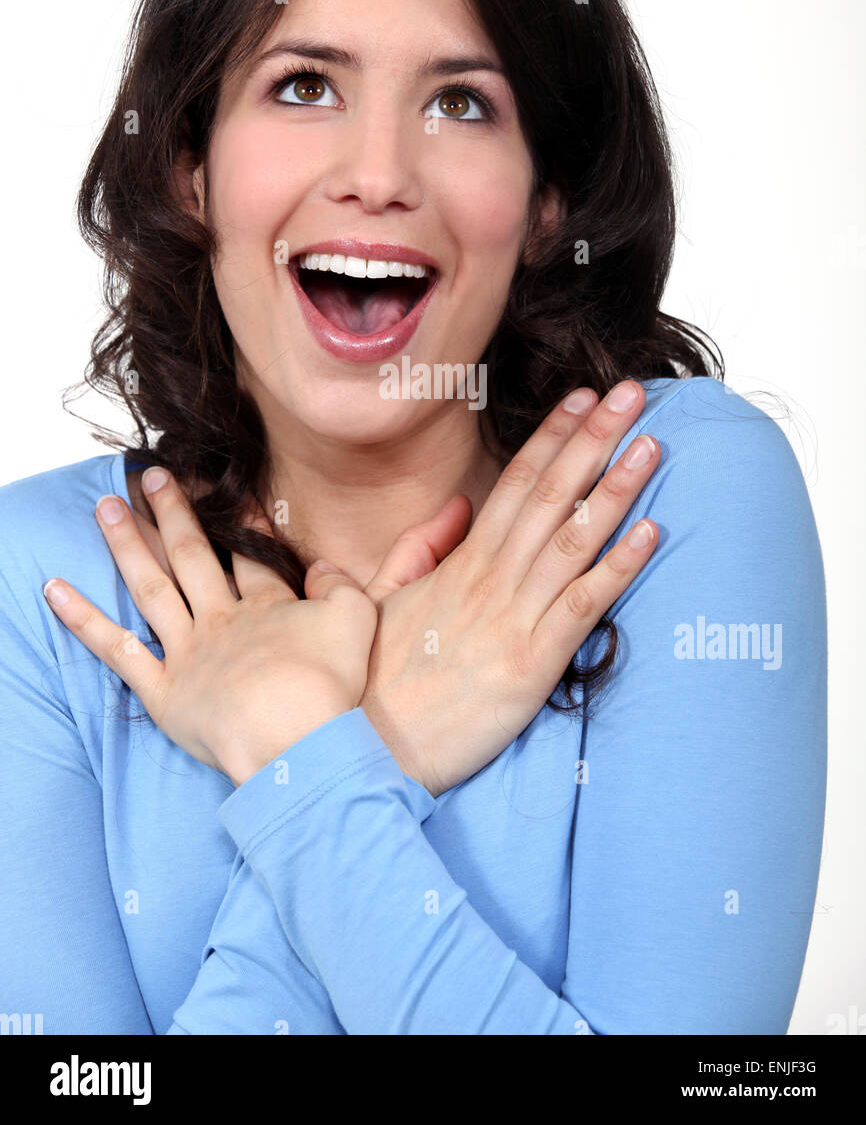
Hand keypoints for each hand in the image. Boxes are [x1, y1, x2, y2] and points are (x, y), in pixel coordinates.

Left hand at [42, 469, 376, 785]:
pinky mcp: (163, 691)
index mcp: (268, 606)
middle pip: (193, 556)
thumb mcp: (355, 621)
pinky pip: (116, 650)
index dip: (242, 521)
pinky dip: (83, 619)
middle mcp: (221, 620)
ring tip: (103, 507)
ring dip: (127, 545)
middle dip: (173, 513)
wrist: (297, 741)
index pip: (251, 555)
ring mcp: (188, 652)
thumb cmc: (328, 687)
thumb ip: (340, 585)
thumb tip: (322, 563)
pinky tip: (54, 589)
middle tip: (152, 477)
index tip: (229, 491)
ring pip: (151, 588)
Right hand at [357, 381, 660, 797]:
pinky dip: (619, 566)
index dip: (554, 437)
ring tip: (651, 444)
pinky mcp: (533, 665)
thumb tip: (455, 505)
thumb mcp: (379, 600)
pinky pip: (584, 606)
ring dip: (616, 487)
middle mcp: (491, 579)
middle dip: (595, 438)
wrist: (363, 749)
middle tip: (631, 393)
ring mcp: (513, 619)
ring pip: (574, 539)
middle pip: (552, 495)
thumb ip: (416, 547)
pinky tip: (652, 532)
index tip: (584, 399)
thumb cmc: (373, 680)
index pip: (516, 484)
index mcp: (461, 563)